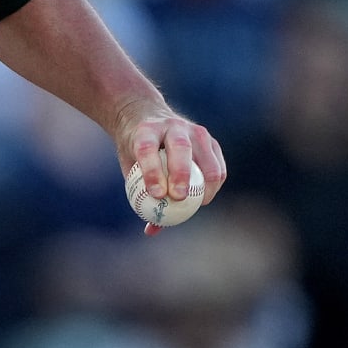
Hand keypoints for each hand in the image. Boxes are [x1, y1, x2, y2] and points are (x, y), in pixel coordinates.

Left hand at [117, 105, 225, 234]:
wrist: (147, 118)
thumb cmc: (136, 150)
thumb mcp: (129, 167)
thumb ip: (141, 196)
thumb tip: (152, 229)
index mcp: (146, 131)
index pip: (147, 150)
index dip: (152, 172)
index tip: (156, 195)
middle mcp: (171, 126)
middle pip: (179, 148)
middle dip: (181, 174)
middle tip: (178, 198)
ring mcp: (193, 130)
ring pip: (205, 156)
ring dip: (206, 183)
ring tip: (198, 203)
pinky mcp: (209, 139)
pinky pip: (218, 165)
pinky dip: (215, 184)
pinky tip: (206, 196)